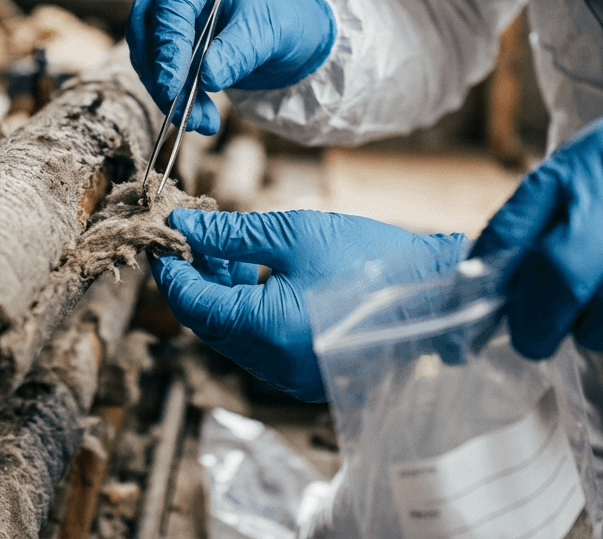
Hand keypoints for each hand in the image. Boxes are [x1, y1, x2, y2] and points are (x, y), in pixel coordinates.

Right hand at [127, 0, 336, 134]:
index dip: (168, 47)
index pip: (170, 3)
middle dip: (163, 74)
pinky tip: (198, 115)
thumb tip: (205, 77)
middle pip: (148, 26)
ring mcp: (164, 1)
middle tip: (182, 111)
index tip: (172, 86)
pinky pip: (157, 65)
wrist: (290, 25)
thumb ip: (238, 51)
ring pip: (147, 51)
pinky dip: (173, 92)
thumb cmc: (284, 16)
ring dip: (167, 91)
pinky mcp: (164, 31)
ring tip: (200, 121)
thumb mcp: (269, 32)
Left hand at [152, 209, 466, 400]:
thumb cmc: (372, 258)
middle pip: (208, 324)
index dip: (171, 268)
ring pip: (233, 336)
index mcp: (265, 332)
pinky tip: (254, 274)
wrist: (439, 292)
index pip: (191, 304)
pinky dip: (248, 312)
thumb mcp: (293, 233)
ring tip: (223, 247)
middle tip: (191, 236)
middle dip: (194, 279)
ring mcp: (292, 377)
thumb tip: (186, 226)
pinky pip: (260, 345)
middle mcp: (273, 366)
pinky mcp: (310, 376)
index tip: (163, 236)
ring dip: (220, 295)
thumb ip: (230, 233)